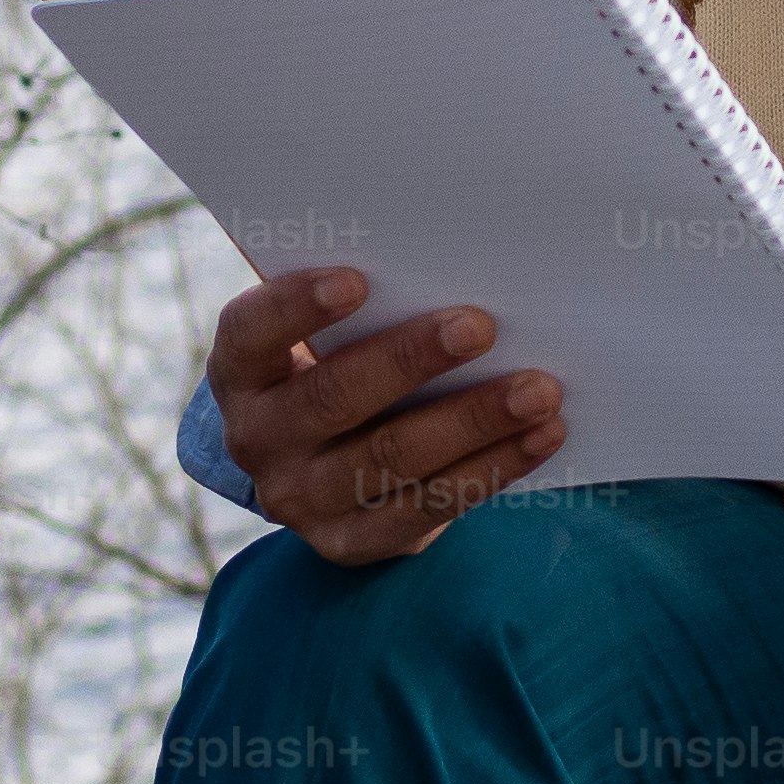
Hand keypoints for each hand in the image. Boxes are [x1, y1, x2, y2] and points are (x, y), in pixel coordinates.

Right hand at [211, 267, 563, 563]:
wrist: (319, 468)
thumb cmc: (338, 363)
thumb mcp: (323, 333)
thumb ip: (354, 296)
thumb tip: (427, 241)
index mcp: (241, 371)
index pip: (254, 333)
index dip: (298, 307)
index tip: (358, 279)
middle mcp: (257, 439)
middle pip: (334, 398)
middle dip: (411, 360)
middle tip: (481, 326)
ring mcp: (301, 499)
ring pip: (392, 458)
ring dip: (474, 420)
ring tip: (539, 389)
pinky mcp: (350, 542)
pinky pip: (429, 505)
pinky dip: (493, 468)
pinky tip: (542, 435)